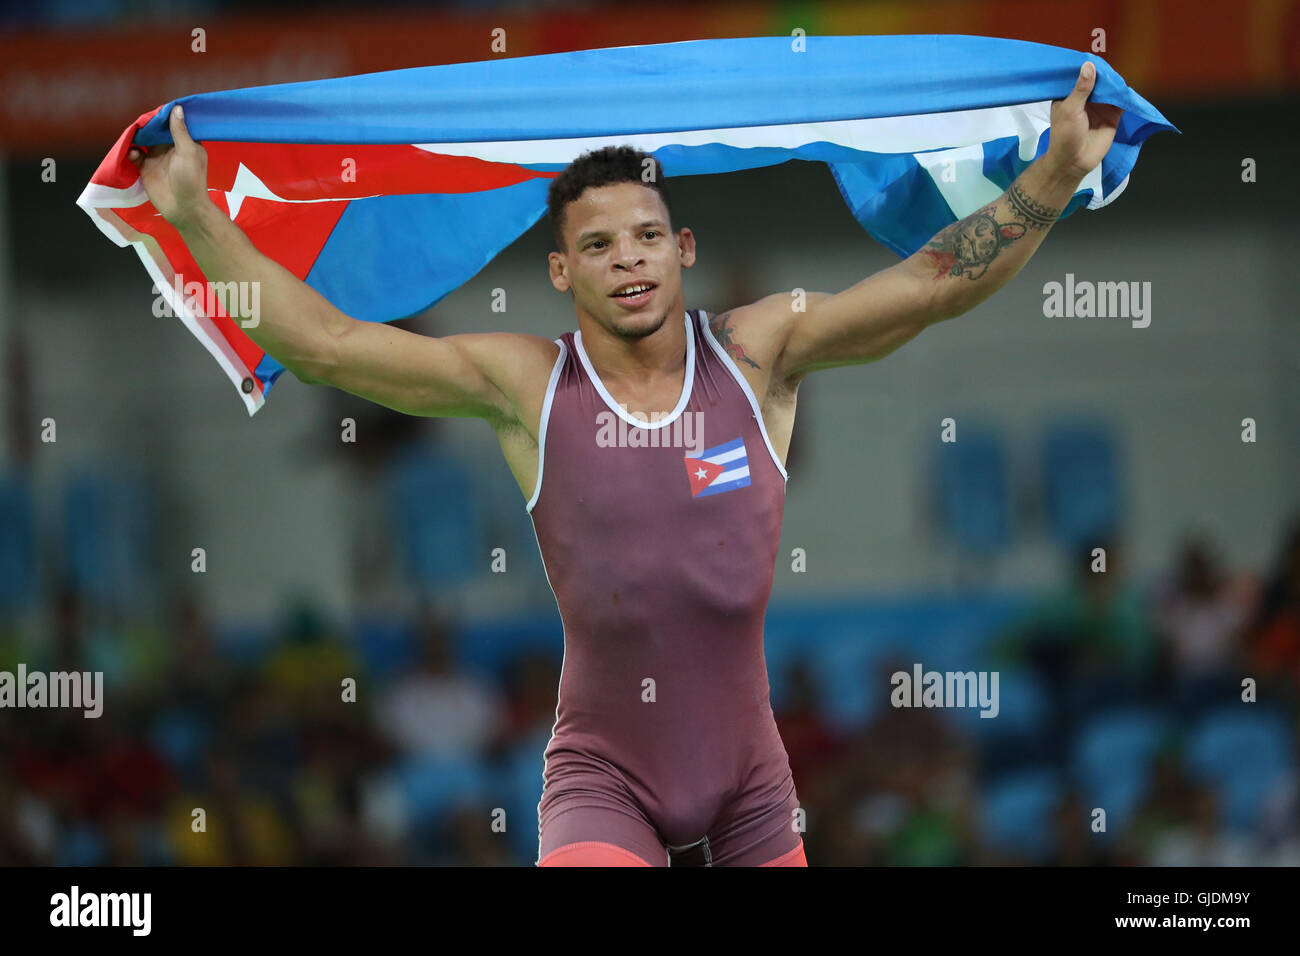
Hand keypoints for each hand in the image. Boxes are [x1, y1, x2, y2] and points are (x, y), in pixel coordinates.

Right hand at [126, 104, 211, 227]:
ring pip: (144, 140)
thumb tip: (176, 108)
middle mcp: (171, 147)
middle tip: (141, 121)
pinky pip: (135, 154)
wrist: (183, 208)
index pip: (174, 123)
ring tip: (133, 134)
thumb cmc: (190, 179)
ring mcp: (157, 157)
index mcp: (186, 142)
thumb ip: (180, 131)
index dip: (166, 115)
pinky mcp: (146, 167)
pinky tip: (133, 153)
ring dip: (137, 135)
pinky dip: (131, 151)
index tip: (158, 108)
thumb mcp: (188, 152)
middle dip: (148, 124)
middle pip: (156, 130)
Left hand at [1045, 62, 1123, 180]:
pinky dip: (1126, 95)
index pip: (1080, 76)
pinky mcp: (1113, 114)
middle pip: (1099, 80)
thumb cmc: (1065, 136)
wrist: (1075, 161)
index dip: (1087, 67)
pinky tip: (1127, 89)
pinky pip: (1122, 101)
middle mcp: (1086, 98)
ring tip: (1119, 77)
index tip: (1094, 55)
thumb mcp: (1070, 110)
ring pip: (1111, 89)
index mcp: (1070, 95)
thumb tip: (1089, 65)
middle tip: (1110, 67)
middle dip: (1105, 73)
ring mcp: (1100, 105)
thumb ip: (1081, 89)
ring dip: (1116, 83)